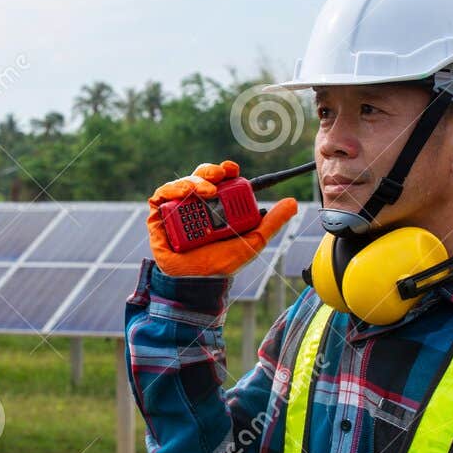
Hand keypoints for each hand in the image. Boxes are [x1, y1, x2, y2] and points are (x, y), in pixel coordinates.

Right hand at [145, 160, 298, 278]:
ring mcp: (178, 209)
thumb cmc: (222, 264)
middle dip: (210, 171)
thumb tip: (293, 202)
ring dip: (195, 181)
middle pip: (201, 177)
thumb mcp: (253, 241)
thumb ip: (272, 222)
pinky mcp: (159, 215)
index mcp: (217, 207)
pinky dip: (174, 189)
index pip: (220, 181)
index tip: (232, 169)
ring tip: (206, 192)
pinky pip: (163, 194)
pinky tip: (186, 194)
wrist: (197, 282)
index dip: (226, 171)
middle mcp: (197, 205)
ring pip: (183, 183)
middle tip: (220, 175)